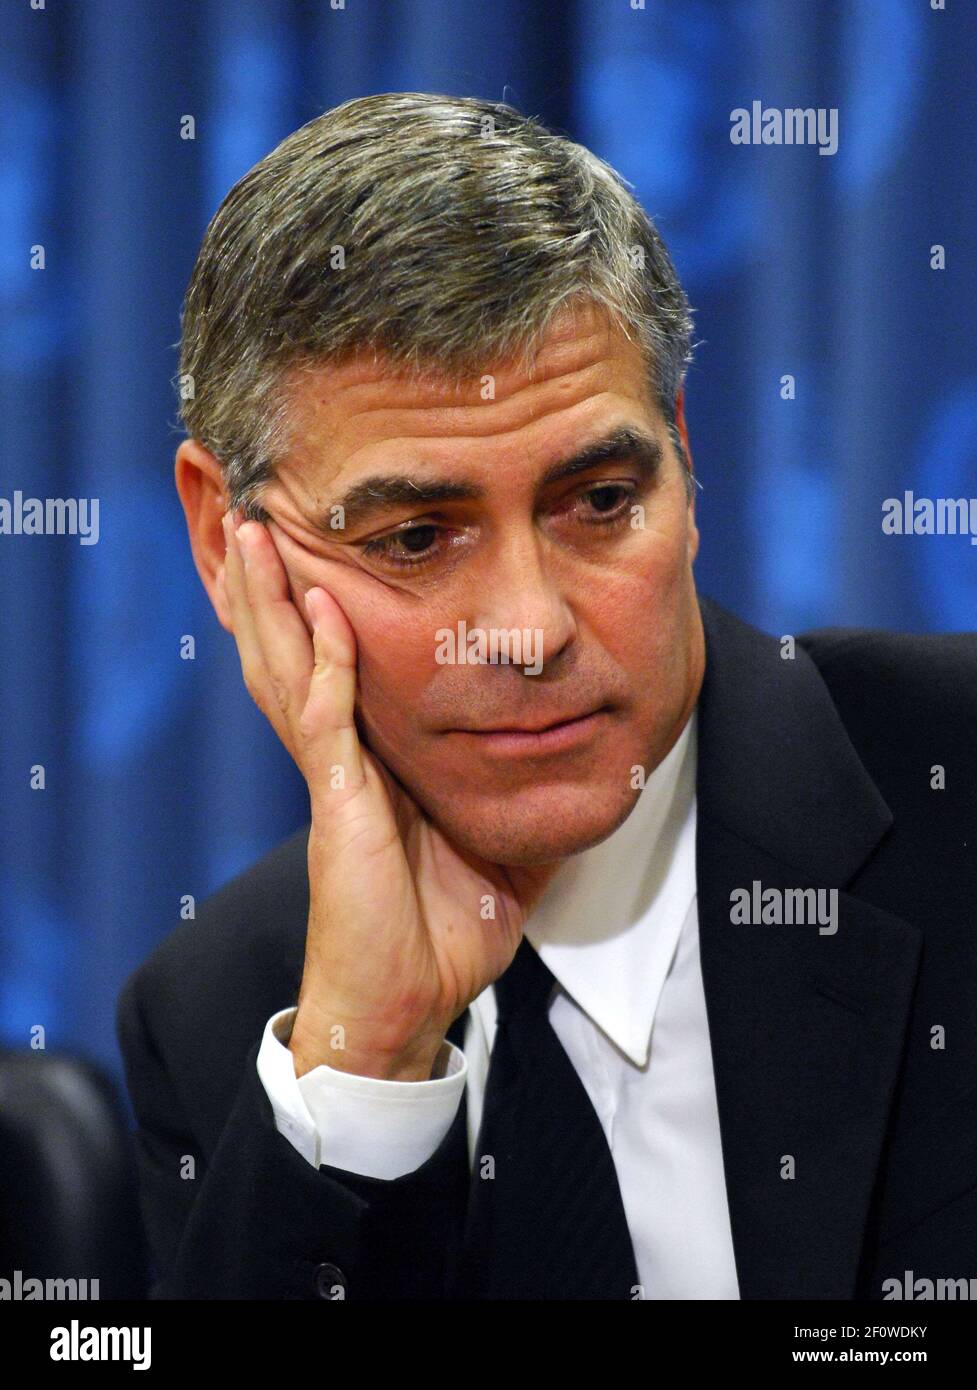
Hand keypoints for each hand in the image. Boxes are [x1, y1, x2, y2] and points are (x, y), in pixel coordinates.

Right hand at [219, 512, 556, 1079]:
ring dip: (273, 603)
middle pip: (292, 658)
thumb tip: (567, 768)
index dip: (312, 618)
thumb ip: (514, 799)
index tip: (311, 556)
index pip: (332, 675)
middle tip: (261, 518)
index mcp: (370, 770)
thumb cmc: (440, 936)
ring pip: (291, 673)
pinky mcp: (339, 806)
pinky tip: (321, 609)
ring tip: (260, 535)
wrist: (405, 1008)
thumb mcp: (493, 847)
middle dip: (272, 588)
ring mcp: (334, 782)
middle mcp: (340, 764)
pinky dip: (325, 662)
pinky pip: (327, 721)